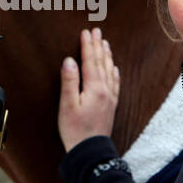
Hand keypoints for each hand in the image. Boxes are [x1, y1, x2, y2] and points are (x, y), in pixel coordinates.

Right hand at [58, 27, 120, 152]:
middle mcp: (105, 90)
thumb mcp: (67, 104)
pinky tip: (114, 68)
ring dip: (107, 56)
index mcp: (94, 88)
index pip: (90, 61)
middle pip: (101, 63)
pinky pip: (115, 84)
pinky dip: (114, 73)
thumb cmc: (75, 129)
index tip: (85, 32)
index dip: (87, 46)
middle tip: (96, 31)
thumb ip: (69, 81)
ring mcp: (110, 98)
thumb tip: (70, 60)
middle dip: (98, 46)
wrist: (91, 151)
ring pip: (110, 71)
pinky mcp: (111, 106)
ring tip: (105, 43)